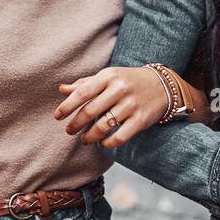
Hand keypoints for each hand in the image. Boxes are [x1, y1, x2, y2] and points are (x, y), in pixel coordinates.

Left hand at [54, 66, 170, 146]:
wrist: (162, 85)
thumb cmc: (128, 81)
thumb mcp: (108, 77)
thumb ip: (85, 84)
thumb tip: (61, 89)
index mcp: (108, 76)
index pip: (83, 92)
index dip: (67, 106)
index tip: (57, 117)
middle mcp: (120, 89)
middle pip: (90, 111)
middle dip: (76, 124)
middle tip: (69, 131)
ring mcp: (131, 105)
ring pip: (103, 126)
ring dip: (90, 136)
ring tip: (84, 139)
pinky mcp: (141, 120)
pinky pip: (120, 137)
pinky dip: (108, 143)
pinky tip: (102, 143)